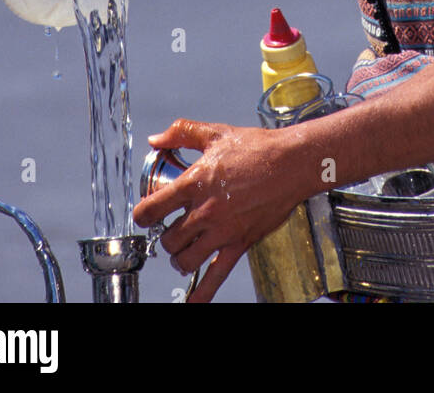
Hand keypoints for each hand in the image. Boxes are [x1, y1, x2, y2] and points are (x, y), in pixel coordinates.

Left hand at [133, 119, 305, 302]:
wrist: (290, 164)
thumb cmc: (257, 148)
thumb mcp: (215, 133)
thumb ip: (181, 131)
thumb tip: (156, 139)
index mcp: (194, 182)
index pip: (152, 209)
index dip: (143, 214)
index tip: (146, 215)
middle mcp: (204, 211)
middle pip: (168, 239)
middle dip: (166, 237)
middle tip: (173, 229)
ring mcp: (221, 231)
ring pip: (185, 260)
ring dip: (180, 258)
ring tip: (184, 250)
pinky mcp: (239, 243)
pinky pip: (216, 276)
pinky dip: (201, 294)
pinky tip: (192, 301)